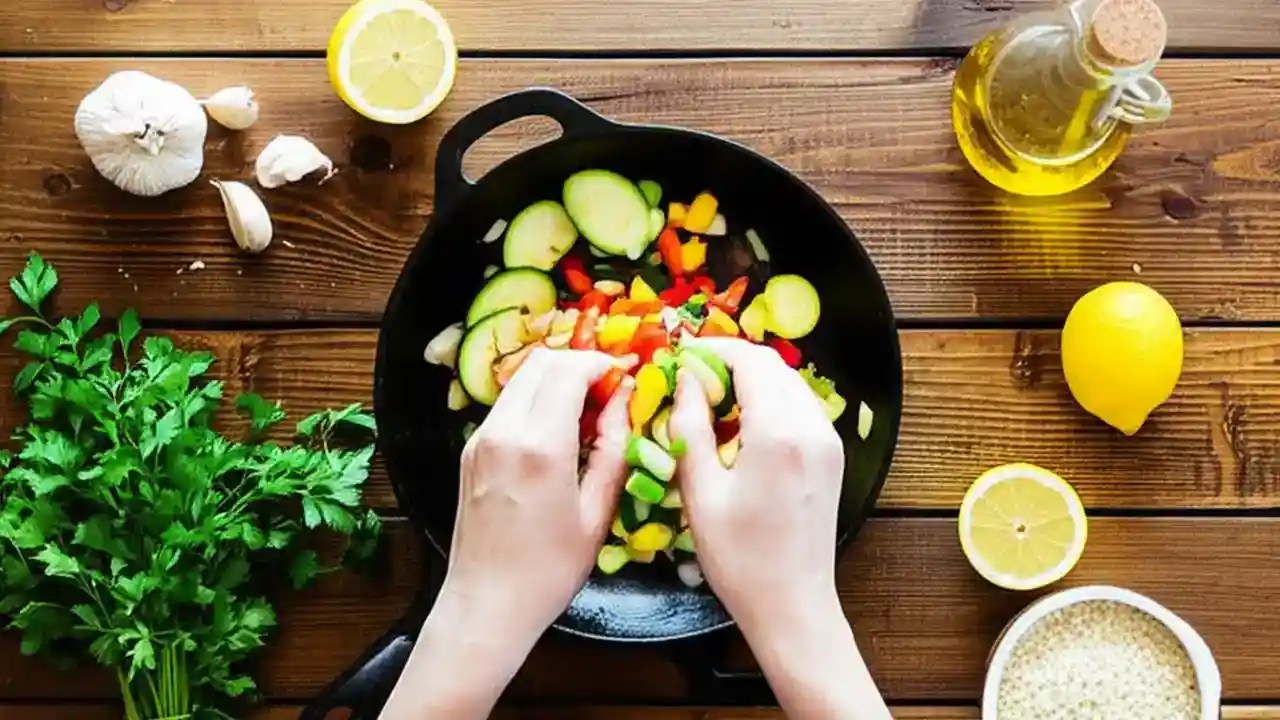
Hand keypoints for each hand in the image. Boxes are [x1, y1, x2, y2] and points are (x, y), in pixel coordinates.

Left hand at [380, 348, 631, 719]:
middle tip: (608, 390)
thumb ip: (613, 448)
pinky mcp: (471, 449)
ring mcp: (481, 438)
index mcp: (540, 446)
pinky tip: (557, 430)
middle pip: (542, 361)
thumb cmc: (550, 569)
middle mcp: (504, 431)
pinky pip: (507, 403)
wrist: (487, 603)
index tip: (625, 375)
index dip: (602, 363)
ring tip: (585, 410)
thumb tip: (623, 400)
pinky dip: (535, 399)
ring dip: (556, 379)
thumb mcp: (597, 512)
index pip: (569, 370)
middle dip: (579, 364)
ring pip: (521, 378)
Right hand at [670, 337, 890, 719]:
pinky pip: (800, 407)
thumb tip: (685, 379)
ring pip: (789, 383)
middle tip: (691, 371)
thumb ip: (690, 426)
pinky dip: (771, 399)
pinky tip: (741, 420)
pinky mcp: (832, 456)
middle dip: (731, 360)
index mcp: (779, 432)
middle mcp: (812, 427)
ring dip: (752, 377)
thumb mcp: (700, 492)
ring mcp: (828, 441)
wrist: (793, 605)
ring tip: (711, 394)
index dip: (712, 349)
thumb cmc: (739, 558)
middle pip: (773, 366)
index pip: (749, 361)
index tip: (681, 353)